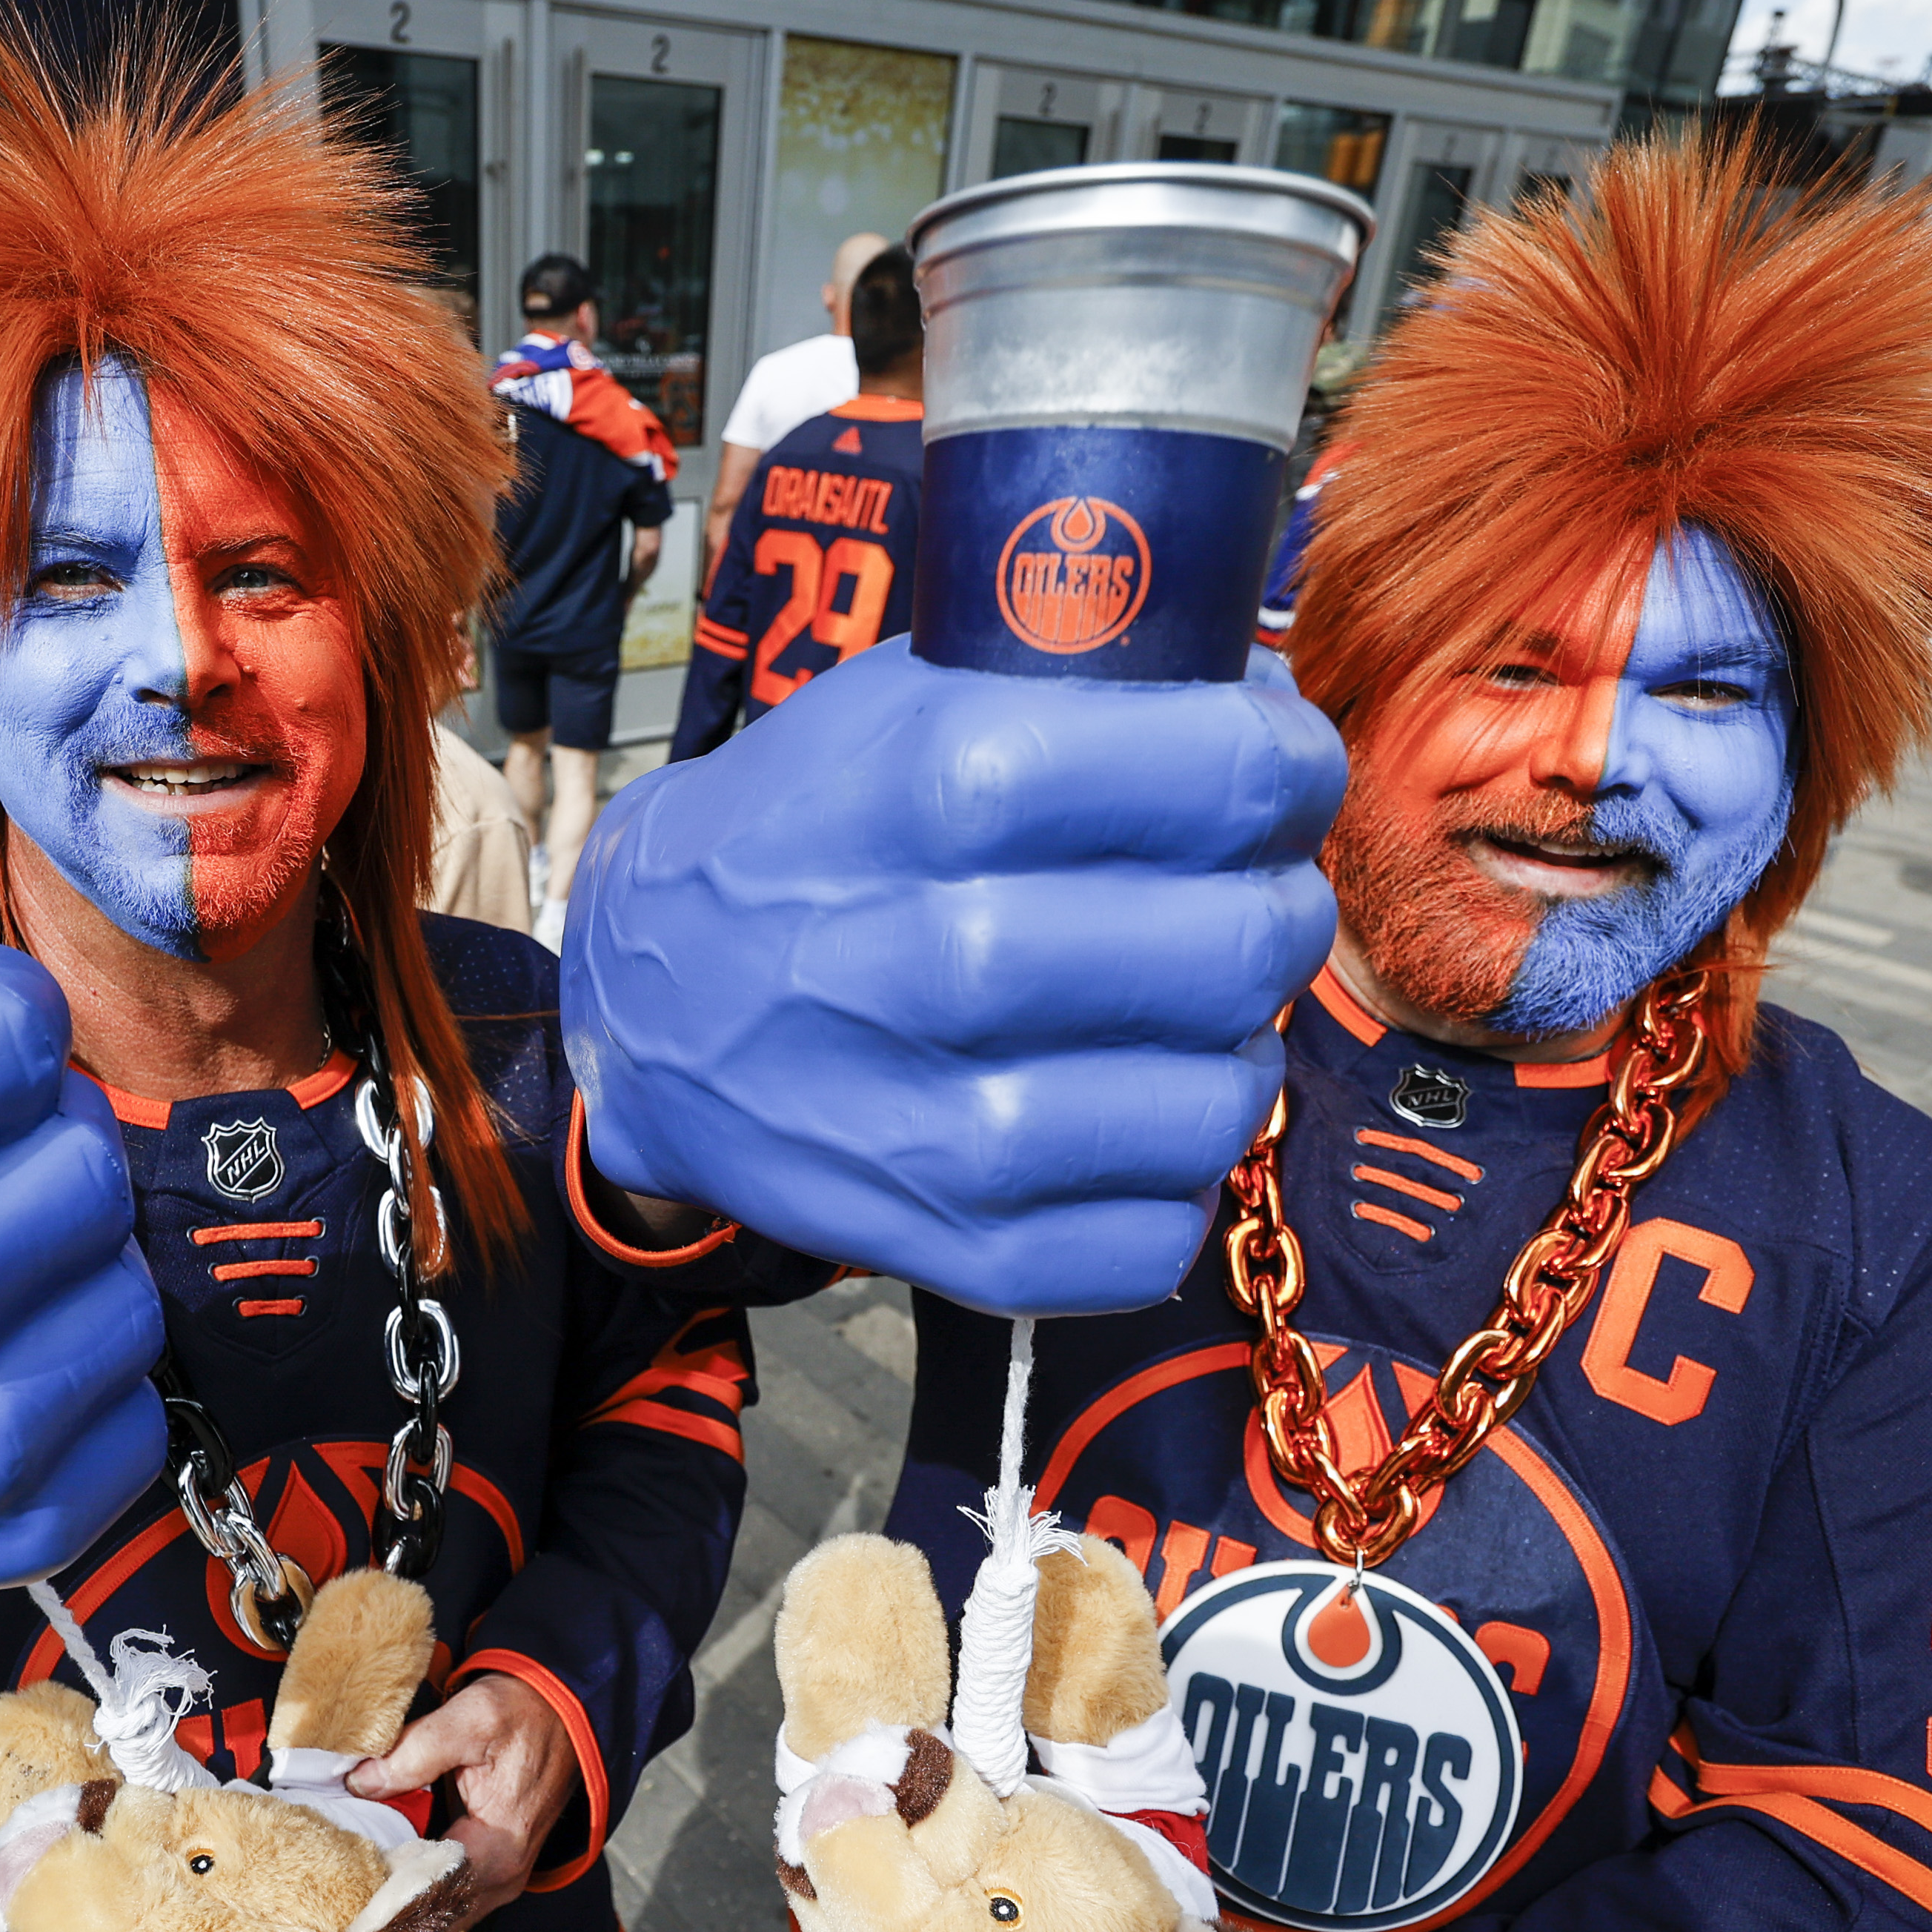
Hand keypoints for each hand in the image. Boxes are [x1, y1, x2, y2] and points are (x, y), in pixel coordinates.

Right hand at [0, 943, 168, 1713]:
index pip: (1, 1041)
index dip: (5, 1013)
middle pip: (70, 1168)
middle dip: (48, 1124)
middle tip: (3, 1126)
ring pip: (110, 1303)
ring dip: (83, 1254)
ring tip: (20, 1235)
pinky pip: (111, 1446)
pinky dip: (95, 1389)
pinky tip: (31, 1349)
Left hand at [347, 1672, 575, 1926]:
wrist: (563, 1713)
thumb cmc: (520, 1714)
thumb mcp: (468, 1720)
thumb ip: (412, 1752)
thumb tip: (357, 1784)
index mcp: (498, 1848)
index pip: (430, 1898)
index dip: (386, 1912)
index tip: (344, 1921)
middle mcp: (502, 1877)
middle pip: (434, 1925)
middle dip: (386, 1931)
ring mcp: (500, 1879)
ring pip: (441, 1922)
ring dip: (398, 1925)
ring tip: (349, 1928)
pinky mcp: (492, 1871)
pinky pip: (449, 1906)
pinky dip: (415, 1911)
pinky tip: (380, 1910)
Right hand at [561, 638, 1343, 1315]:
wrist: (644, 1013)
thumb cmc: (803, 839)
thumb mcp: (893, 707)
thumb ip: (1064, 681)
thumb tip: (1258, 693)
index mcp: (936, 791)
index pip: (1219, 774)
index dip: (1287, 766)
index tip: (1280, 772)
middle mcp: (939, 959)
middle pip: (1239, 943)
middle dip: (1280, 908)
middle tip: (1252, 897)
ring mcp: (940, 1125)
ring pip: (1220, 1103)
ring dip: (1238, 1053)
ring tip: (1189, 1018)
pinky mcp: (954, 1250)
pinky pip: (1155, 1241)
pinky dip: (1171, 1183)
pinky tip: (1124, 1124)